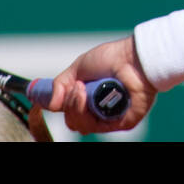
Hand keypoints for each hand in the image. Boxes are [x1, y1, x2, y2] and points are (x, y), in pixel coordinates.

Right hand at [43, 35, 157, 134]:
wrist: (133, 56)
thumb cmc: (111, 58)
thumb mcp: (79, 68)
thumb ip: (61, 84)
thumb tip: (51, 105)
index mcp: (91, 99)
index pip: (70, 113)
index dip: (60, 106)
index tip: (51, 97)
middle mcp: (100, 110)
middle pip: (73, 122)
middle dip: (69, 105)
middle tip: (76, 87)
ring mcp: (111, 117)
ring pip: (81, 126)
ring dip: (75, 107)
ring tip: (82, 88)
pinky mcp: (122, 123)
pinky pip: (97, 127)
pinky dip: (86, 113)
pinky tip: (87, 96)